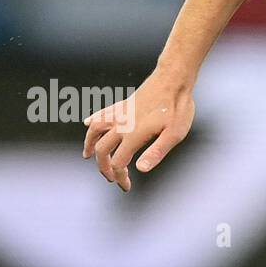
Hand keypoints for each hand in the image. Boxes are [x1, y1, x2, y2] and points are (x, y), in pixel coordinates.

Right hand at [82, 70, 195, 191]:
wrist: (174, 79)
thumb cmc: (178, 108)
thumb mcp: (174, 134)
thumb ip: (157, 152)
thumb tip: (140, 169)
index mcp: (133, 134)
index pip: (117, 163)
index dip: (119, 177)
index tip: (126, 187)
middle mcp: (122, 124)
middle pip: (102, 150)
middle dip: (103, 168)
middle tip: (112, 179)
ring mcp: (120, 113)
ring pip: (95, 130)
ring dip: (89, 144)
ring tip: (87, 156)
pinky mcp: (123, 105)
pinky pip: (102, 114)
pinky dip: (93, 122)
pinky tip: (88, 124)